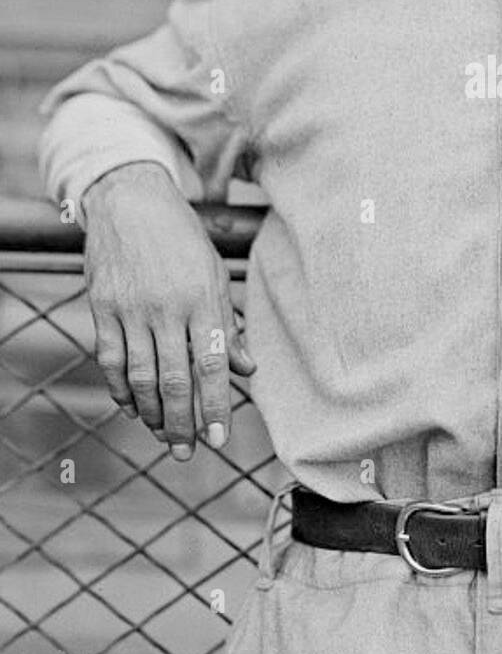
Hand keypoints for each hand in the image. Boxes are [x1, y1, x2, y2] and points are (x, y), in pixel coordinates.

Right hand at [82, 163, 254, 459]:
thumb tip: (247, 369)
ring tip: (164, 436)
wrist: (131, 201)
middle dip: (182, 423)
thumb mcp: (213, 275)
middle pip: (173, 379)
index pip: (210, 363)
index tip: (218, 439)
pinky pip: (110, 361)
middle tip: (188, 452)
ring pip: (139, 377)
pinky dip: (120, 390)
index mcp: (201, 299)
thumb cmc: (182, 240)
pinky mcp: (102, 308)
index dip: (214, 404)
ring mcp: (130, 309)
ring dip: (152, 414)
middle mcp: (166, 307)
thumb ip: (226, 326)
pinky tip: (132, 407)